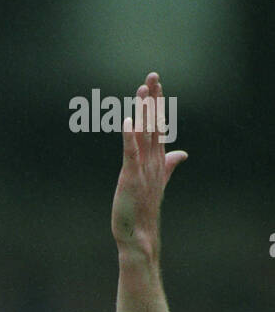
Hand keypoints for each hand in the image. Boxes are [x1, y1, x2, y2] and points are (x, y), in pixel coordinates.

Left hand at [111, 72, 186, 260]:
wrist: (139, 236)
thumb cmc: (144, 210)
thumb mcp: (158, 182)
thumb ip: (169, 165)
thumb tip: (183, 154)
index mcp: (157, 160)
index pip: (158, 125)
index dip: (157, 104)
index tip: (156, 84)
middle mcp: (153, 161)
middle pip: (153, 124)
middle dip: (153, 100)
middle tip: (152, 76)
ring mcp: (143, 169)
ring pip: (144, 134)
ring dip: (144, 111)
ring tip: (143, 90)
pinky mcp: (131, 178)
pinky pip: (131, 154)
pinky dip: (130, 137)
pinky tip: (128, 121)